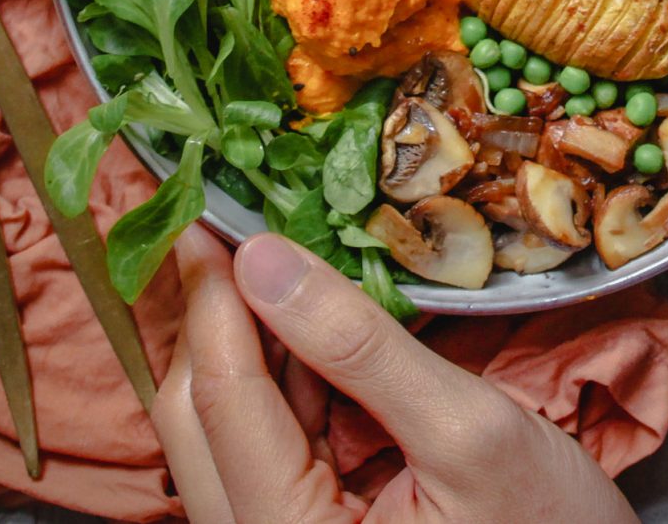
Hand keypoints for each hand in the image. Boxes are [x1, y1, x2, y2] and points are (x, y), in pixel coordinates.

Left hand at [151, 226, 639, 523]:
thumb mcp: (468, 429)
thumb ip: (362, 348)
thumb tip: (265, 261)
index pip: (226, 403)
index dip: (214, 301)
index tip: (206, 220)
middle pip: (198, 423)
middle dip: (210, 321)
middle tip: (222, 230)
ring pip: (224, 433)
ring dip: (242, 346)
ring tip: (260, 263)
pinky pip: (267, 448)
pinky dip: (280, 380)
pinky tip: (300, 325)